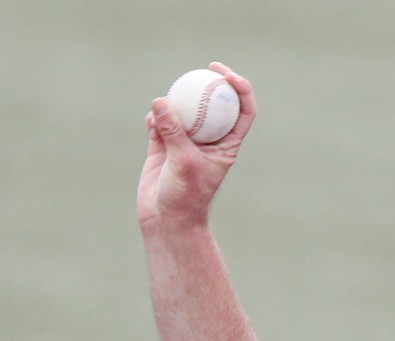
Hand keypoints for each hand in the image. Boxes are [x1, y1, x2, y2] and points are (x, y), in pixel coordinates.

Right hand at [137, 63, 255, 232]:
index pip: (243, 111)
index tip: (226, 75)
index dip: (241, 89)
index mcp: (228, 144)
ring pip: (183, 110)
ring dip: (174, 104)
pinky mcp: (163, 145)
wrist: (166, 219)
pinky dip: (155, 118)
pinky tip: (150, 124)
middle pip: (215, 104)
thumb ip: (173, 130)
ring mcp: (186, 141)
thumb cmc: (185, 196)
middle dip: (210, 84)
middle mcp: (210, 140)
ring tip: (163, 110)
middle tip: (202, 69)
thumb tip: (161, 100)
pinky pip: (160, 122)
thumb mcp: (183, 161)